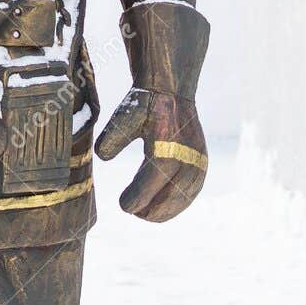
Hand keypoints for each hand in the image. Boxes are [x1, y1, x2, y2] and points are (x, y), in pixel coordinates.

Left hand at [95, 88, 207, 221]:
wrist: (171, 89)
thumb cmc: (145, 103)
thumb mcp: (124, 116)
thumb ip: (112, 138)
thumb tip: (103, 157)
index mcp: (167, 146)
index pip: (150, 182)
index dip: (136, 198)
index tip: (123, 206)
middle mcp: (187, 156)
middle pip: (170, 195)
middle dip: (151, 209)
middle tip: (133, 213)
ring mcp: (198, 160)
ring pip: (184, 196)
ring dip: (166, 210)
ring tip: (146, 215)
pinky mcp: (202, 161)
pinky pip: (193, 190)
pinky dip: (180, 203)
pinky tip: (164, 209)